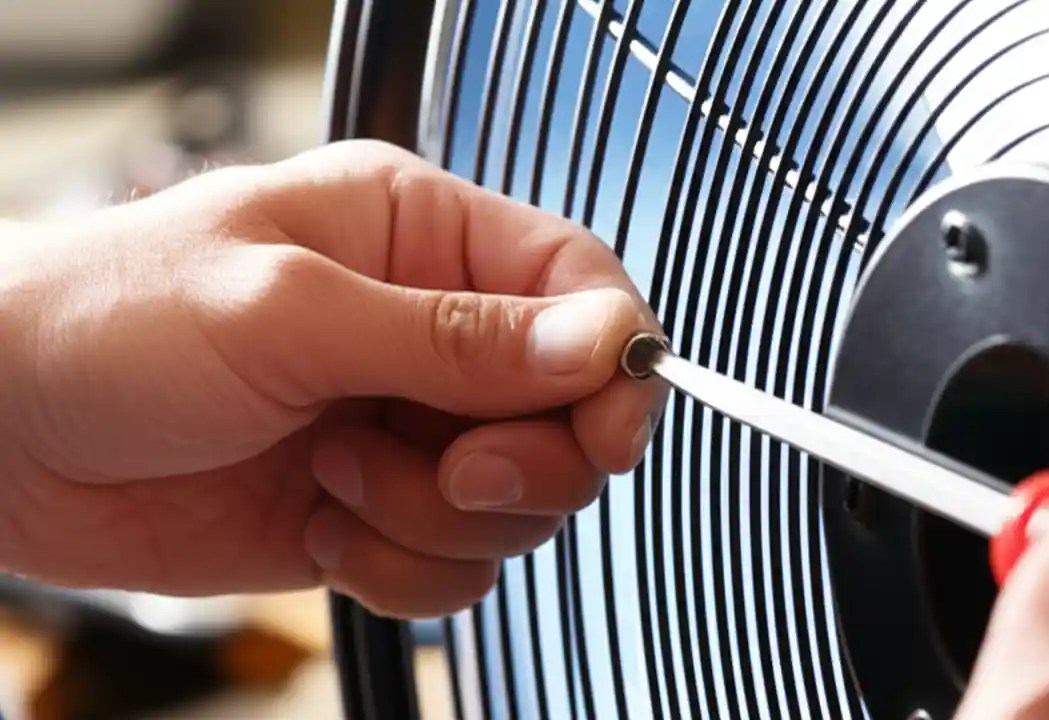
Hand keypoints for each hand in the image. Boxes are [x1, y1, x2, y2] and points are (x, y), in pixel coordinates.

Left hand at [0, 140, 666, 616]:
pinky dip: (398, 566)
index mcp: (421, 235)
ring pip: (518, 503)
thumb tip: (603, 343)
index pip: (581, 287)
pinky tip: (320, 526)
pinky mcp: (378, 506)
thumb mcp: (289, 311)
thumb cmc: (107, 324)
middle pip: (569, 412)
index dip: (614, 364)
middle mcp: (430, 330)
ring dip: (435, 517)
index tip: (603, 430)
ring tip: (333, 476)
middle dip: (521, 463)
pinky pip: (457, 564)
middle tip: (448, 468)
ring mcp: (407, 426)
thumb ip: (457, 337)